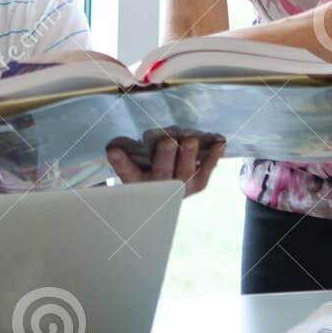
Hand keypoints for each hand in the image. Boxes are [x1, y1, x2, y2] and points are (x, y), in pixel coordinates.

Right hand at [106, 128, 224, 195]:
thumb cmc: (146, 168)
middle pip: (161, 173)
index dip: (121, 162)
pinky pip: (206, 171)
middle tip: (167, 141)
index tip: (113, 151)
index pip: (127, 171)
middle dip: (165, 157)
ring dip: (189, 156)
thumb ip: (128, 150)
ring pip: (185, 173)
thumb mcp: (134, 161)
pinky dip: (213, 157)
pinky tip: (219, 142)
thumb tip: (118, 139)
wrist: (165, 193)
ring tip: (192, 140)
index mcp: (137, 180)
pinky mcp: (197, 184)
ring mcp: (181, 187)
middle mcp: (159, 187)